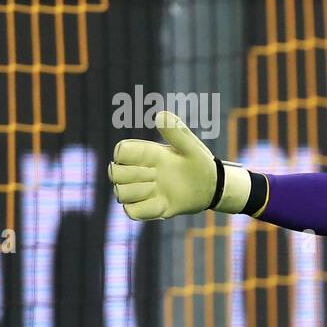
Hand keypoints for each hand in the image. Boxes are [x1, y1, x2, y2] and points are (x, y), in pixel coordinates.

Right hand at [108, 110, 246, 219]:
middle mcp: (140, 171)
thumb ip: (176, 132)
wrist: (212, 187)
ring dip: (141, 192)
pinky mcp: (149, 209)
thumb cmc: (200, 163)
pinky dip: (145, 208)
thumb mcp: (191, 147)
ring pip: (120, 194)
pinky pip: (132, 212)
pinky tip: (162, 203)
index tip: (150, 158)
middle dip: (135, 174)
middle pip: (114, 173)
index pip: (120, 152)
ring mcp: (143, 191)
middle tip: (157, 175)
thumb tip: (160, 115)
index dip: (127, 155)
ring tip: (160, 188)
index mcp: (146, 153)